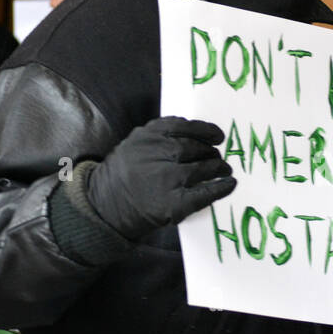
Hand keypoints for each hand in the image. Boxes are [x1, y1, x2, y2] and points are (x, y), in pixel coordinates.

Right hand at [86, 116, 234, 240]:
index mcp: (146, 136)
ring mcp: (165, 180)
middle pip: (195, 148)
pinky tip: (229, 185)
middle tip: (219, 158)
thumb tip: (197, 137)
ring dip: (218, 168)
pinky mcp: (172, 204)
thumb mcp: (134, 145)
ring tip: (224, 170)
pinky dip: (220, 188)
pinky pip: (204, 193)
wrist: (103, 207)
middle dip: (211, 152)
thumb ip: (159, 137)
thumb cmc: (124, 175)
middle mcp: (156, 154)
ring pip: (202, 168)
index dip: (205, 130)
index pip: (183, 127)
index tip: (217, 135)